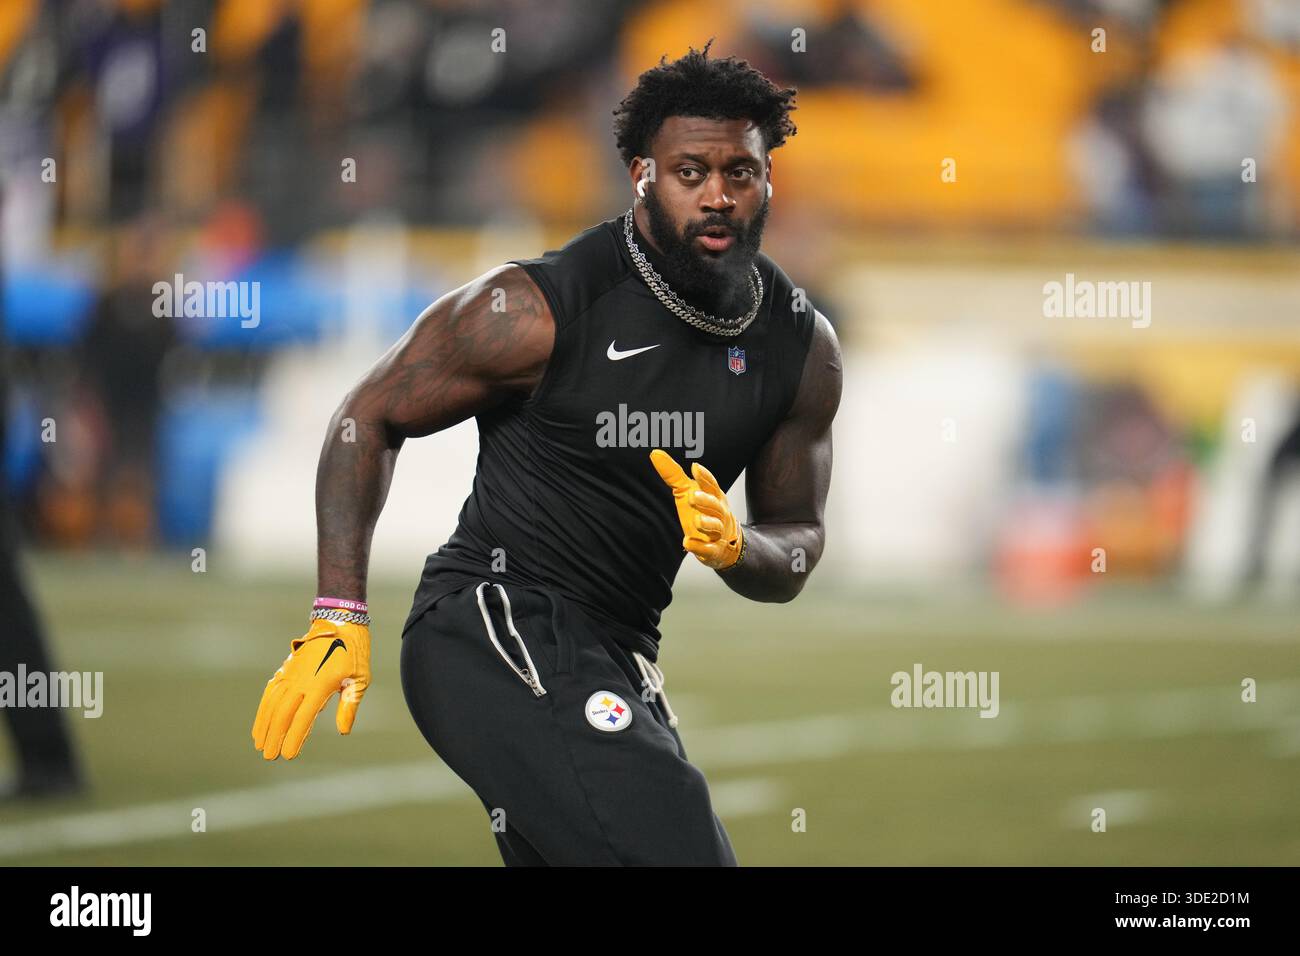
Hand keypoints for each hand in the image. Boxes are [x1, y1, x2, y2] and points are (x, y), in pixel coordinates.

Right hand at [252, 617, 370, 760]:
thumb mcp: (360, 679)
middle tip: (269, 756)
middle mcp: (301, 680)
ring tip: (259, 744)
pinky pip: (271, 691)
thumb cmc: (354, 652)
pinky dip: (263, 708)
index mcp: (321, 685)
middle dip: (274, 736)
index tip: (287, 755)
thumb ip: (349, 705)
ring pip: (272, 703)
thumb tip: (343, 731)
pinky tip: (261, 721)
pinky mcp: (286, 669)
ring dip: (264, 724)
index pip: (303, 718)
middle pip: (282, 714)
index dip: (293, 738)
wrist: (339, 622)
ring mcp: (291, 674)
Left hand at [649, 448, 743, 569]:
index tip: (695, 468)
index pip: (711, 485)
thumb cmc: (703, 511)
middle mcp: (718, 513)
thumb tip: (655, 453)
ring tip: (696, 520)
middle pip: (716, 506)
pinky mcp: (713, 550)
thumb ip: (673, 474)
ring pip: (715, 527)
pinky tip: (687, 543)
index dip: (705, 477)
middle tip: (693, 496)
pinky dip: (698, 547)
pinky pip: (708, 549)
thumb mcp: (688, 491)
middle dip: (706, 501)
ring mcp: (717, 533)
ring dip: (707, 523)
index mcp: (714, 496)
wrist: (725, 544)